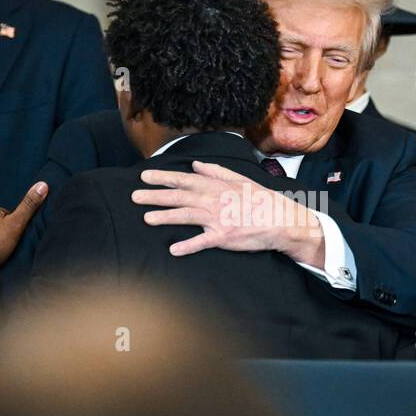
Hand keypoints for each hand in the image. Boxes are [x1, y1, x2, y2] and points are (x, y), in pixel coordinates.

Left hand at [131, 161, 323, 264]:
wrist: (280, 219)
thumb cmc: (260, 200)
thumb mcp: (239, 179)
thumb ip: (216, 172)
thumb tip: (196, 165)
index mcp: (216, 186)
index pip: (184, 180)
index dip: (163, 178)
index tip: (145, 176)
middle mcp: (214, 200)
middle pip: (179, 197)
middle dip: (155, 195)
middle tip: (134, 196)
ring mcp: (218, 218)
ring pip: (186, 216)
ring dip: (165, 217)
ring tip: (146, 218)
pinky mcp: (224, 236)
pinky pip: (202, 242)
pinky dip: (188, 246)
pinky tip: (173, 249)